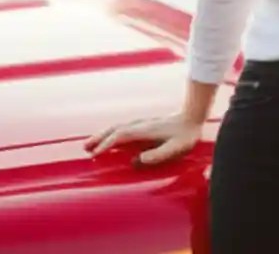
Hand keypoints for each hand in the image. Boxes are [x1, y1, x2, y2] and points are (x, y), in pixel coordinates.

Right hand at [83, 113, 201, 165]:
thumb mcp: (175, 148)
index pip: (120, 136)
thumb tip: (137, 161)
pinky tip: (109, 139)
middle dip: (99, 138)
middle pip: (114, 129)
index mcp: (144, 131)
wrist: (193, 116)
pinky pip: (123, 129)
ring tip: (90, 144)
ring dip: (103, 135)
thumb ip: (158, 155)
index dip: (106, 145)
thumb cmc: (186, 135)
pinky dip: (111, 133)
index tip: (95, 154)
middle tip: (85, 148)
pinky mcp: (145, 125)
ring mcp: (142, 124)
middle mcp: (140, 125)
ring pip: (117, 128)